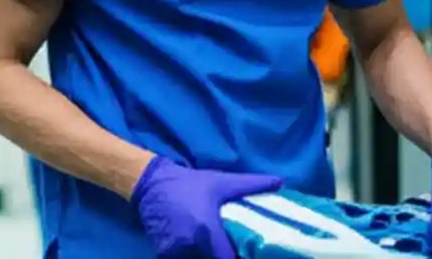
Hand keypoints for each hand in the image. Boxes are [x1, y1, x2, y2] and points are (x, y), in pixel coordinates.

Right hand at [131, 155, 282, 258]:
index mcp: (207, 230)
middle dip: (222, 256)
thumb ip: (251, 184)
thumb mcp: (221, 182)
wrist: (151, 184)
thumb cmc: (190, 184)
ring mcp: (174, 253)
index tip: (247, 254)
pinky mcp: (163, 255)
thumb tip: (280, 182)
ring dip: (207, 257)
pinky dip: (192, 257)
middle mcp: (190, 246)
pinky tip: (199, 250)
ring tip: (217, 249)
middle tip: (233, 250)